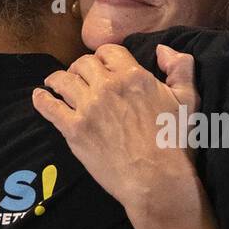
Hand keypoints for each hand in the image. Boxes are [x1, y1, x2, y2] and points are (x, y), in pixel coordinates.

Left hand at [32, 43, 200, 222]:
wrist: (157, 180)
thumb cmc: (175, 142)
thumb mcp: (188, 99)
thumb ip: (180, 67)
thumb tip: (162, 49)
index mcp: (133, 76)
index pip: (109, 51)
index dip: (103, 56)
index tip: (101, 65)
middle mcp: (107, 86)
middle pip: (83, 63)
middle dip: (81, 67)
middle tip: (80, 76)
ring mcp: (88, 108)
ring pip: (64, 80)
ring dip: (59, 79)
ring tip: (55, 83)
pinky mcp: (74, 130)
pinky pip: (50, 107)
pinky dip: (42, 99)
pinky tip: (40, 96)